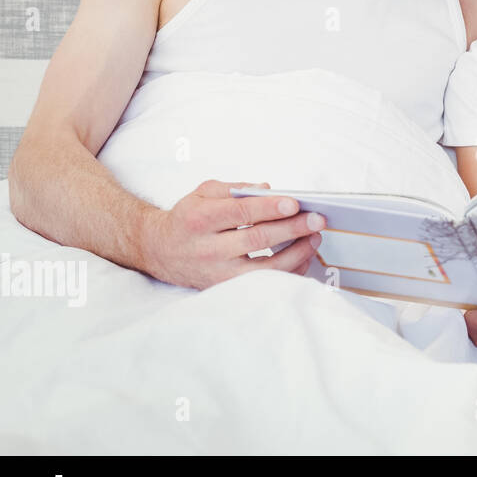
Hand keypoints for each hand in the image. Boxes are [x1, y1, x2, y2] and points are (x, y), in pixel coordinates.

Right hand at [139, 180, 325, 288]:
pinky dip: (288, 271)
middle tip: (317, 219)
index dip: (269, 208)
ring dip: (296, 253)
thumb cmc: (188, 218)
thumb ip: (235, 188)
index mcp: (200, 219)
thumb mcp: (203, 193)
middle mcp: (207, 248)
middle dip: (292, 229)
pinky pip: (264, 284)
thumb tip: (268, 189)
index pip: (240, 213)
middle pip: (256, 239)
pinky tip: (303, 256)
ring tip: (315, 238)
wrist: (159, 250)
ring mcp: (217, 273)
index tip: (295, 203)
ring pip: (264, 268)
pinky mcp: (226, 289)